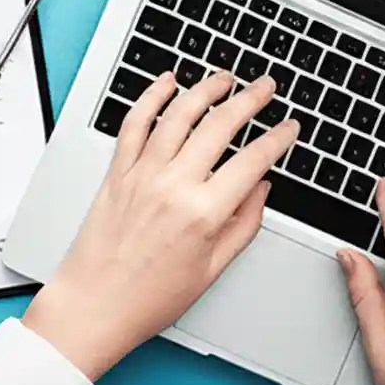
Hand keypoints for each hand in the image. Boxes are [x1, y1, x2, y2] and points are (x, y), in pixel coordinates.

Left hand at [22, 70, 298, 379]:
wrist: (94, 305)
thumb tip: (261, 190)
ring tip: (225, 78)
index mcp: (203, 213)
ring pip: (178, 114)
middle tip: (266, 87)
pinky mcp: (117, 172)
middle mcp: (173, 186)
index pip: (253, 161)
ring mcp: (142, 174)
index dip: (277, 139)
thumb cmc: (149, 298)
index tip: (289, 128)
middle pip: (220, 126)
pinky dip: (151, 97)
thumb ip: (243, 225)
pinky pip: (135, 123)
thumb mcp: (212, 269)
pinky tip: (167, 83)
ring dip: (206, 90)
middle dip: (250, 100)